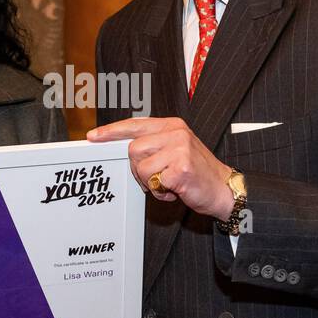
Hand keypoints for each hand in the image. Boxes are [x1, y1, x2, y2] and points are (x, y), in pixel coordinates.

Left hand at [88, 117, 232, 220]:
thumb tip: (125, 148)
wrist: (224, 189)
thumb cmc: (197, 172)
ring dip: (149, 182)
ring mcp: (180, 149)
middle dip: (138, 169)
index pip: (135, 124)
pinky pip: (154, 182)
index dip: (111, 131)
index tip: (93, 136)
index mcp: (172, 125)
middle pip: (133, 149)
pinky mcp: (181, 168)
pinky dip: (161, 193)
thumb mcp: (176, 149)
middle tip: (155, 177)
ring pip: (141, 167)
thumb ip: (154, 144)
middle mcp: (176, 133)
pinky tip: (175, 190)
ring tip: (167, 183)